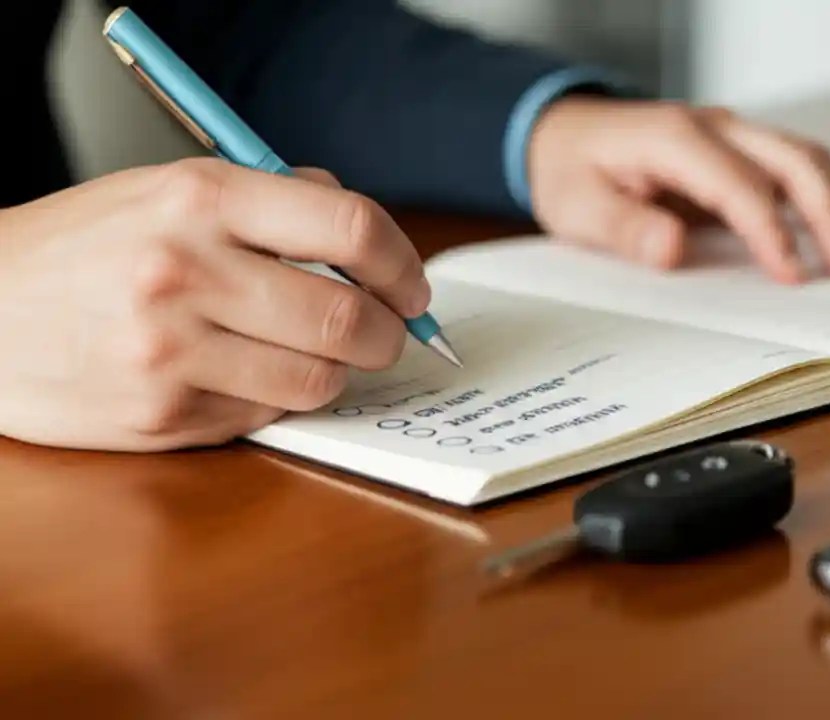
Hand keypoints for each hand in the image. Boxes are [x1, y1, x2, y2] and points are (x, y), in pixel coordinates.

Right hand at [0, 158, 427, 450]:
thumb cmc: (85, 248)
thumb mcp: (167, 190)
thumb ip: (273, 199)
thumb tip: (366, 235)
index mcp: (199, 199)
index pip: (350, 227)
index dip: (402, 263)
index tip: (411, 286)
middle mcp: (186, 271)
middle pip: (348, 319)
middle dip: (391, 333)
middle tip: (389, 333)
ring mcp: (172, 352)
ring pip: (320, 378)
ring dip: (338, 371)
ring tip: (313, 352)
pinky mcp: (163, 415)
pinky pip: (269, 413)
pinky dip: (279, 396)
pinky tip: (246, 373)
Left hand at [526, 97, 829, 282]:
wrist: (566, 136)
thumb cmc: (573, 172)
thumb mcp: (578, 208)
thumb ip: (626, 229)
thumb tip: (672, 250)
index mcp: (675, 139)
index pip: (740, 185)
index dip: (770, 231)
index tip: (791, 276)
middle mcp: (716, 128)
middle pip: (793, 160)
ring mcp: (734, 136)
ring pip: (806, 160)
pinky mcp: (742, 154)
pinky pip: (798, 169)